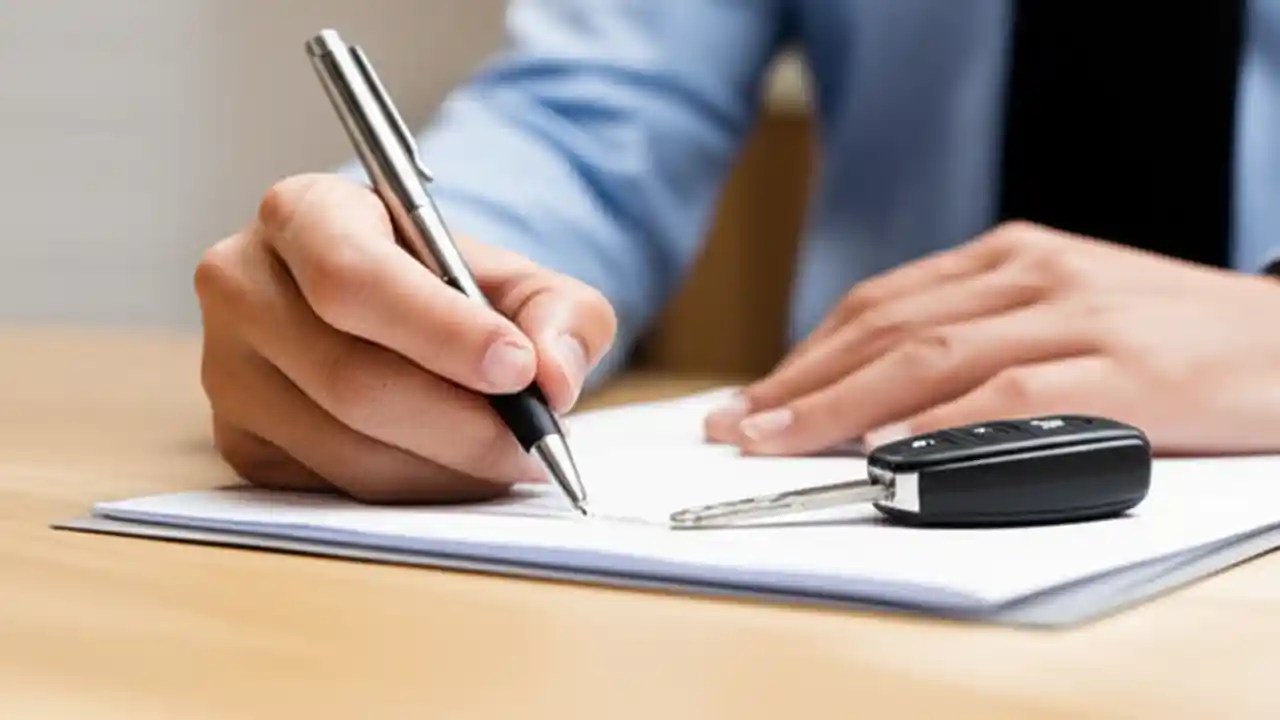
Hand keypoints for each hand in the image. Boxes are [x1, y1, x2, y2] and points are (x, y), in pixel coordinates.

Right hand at [196, 174, 615, 501]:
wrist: (387, 313)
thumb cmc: (446, 287)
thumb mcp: (514, 277)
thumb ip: (558, 311)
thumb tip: (554, 375)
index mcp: (302, 213)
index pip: (354, 278)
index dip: (441, 332)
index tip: (518, 368)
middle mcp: (243, 285)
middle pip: (352, 380)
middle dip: (462, 423)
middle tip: (533, 439)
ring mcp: (228, 370)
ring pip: (346, 449)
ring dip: (446, 469)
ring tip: (508, 455)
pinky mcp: (239, 442)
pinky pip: (333, 487)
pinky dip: (413, 490)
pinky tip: (453, 468)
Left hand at [704, 221, 1279, 455]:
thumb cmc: (1175, 338)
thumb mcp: (1067, 311)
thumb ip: (983, 338)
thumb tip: (882, 398)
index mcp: (1013, 257)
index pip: (882, 303)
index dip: (805, 353)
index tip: (753, 397)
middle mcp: (1033, 274)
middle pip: (886, 329)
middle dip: (799, 382)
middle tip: (736, 427)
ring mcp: (1077, 317)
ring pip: (929, 357)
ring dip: (840, 404)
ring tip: (777, 440)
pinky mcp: (1121, 372)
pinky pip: (1009, 396)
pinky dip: (938, 423)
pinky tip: (884, 449)